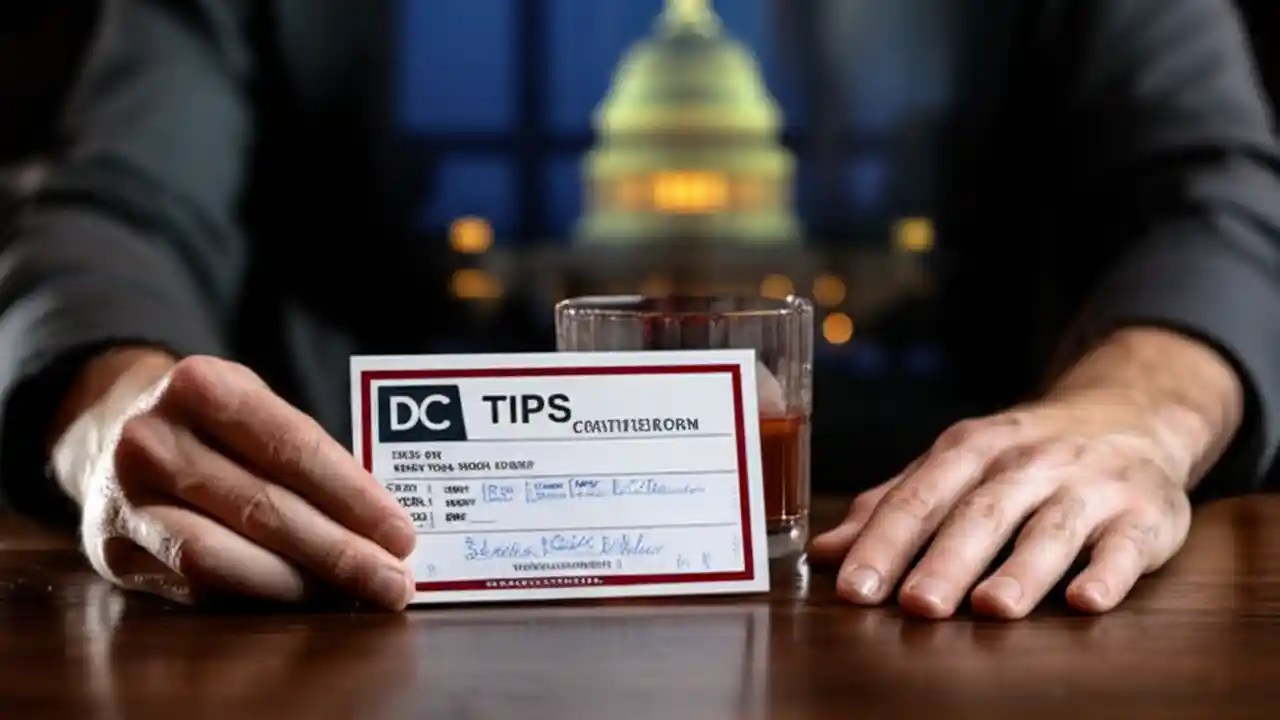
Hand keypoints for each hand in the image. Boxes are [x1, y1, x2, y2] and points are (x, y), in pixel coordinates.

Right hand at [50, 350, 416, 609]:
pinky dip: (256, 596)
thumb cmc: (214, 424)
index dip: (354, 497)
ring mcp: (125, 499)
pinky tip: (302, 598)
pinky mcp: (113, 553)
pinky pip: (194, 587)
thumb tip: (383, 522)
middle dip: (339, 552)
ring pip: (221, 557)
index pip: (293, 448)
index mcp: (201, 385)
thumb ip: (310, 453)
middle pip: (263, 508)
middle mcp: (152, 440)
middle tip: (393, 580)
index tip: (401, 534)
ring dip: (299, 584)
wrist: (110, 431)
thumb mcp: (255, 406)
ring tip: (355, 594)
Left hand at [811, 328, 1243, 618]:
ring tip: (992, 608)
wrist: (1130, 414)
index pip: (919, 498)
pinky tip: (1087, 600)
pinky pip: (1125, 546)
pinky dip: (1108, 572)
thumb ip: (891, 505)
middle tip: (916, 606)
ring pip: (1050, 530)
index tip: (853, 589)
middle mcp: (1027, 463)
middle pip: (980, 514)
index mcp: (970, 450)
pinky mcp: (1142, 515)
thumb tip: (826, 553)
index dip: (884, 544)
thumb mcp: (954, 464)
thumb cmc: (1022, 454)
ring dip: (1021, 569)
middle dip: (946, 561)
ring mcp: (1087, 486)